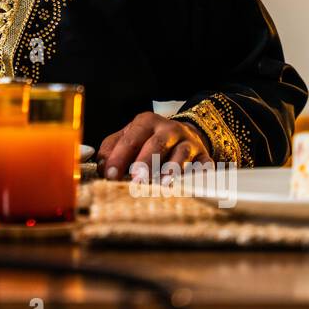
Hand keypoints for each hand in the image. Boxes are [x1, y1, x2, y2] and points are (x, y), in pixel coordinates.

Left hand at [98, 112, 212, 181]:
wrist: (186, 134)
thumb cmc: (149, 140)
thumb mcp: (129, 137)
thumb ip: (112, 149)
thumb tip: (103, 168)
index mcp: (146, 122)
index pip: (131, 139)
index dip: (119, 157)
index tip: (111, 175)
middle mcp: (169, 129)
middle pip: (157, 144)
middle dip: (145, 163)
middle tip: (136, 181)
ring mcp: (189, 142)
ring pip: (181, 154)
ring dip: (171, 169)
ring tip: (162, 184)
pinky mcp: (204, 156)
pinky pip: (203, 165)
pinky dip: (197, 174)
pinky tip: (188, 185)